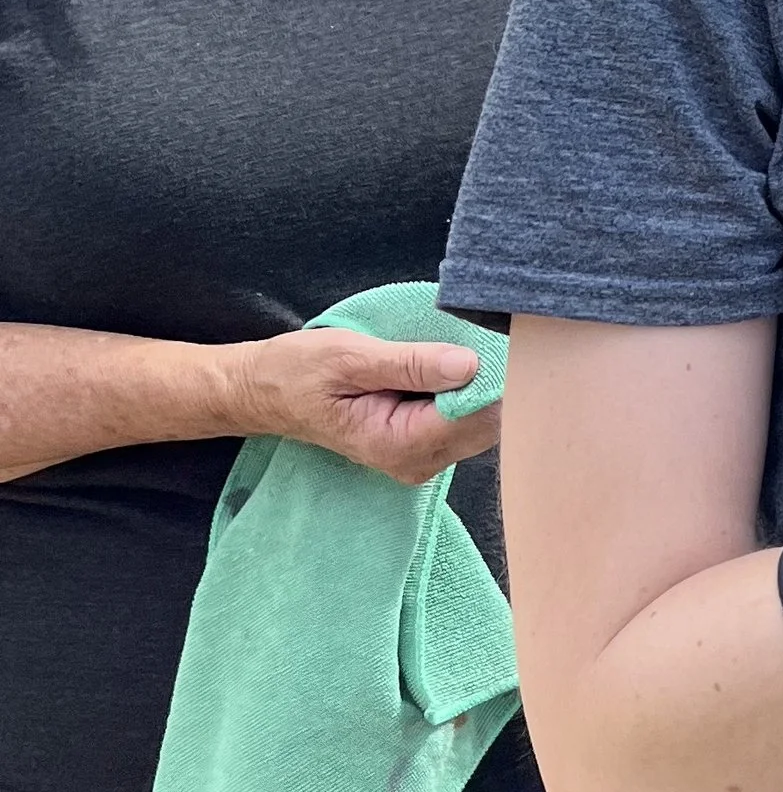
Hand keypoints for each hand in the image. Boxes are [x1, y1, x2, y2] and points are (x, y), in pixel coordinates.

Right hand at [225, 328, 500, 483]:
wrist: (265, 392)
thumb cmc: (300, 371)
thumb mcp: (350, 358)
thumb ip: (410, 365)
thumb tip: (469, 365)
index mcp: (398, 444)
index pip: (476, 416)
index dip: (499, 377)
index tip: (508, 337)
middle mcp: (416, 461)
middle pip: (489, 423)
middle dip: (499, 379)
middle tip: (500, 330)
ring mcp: (422, 456)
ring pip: (483, 422)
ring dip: (487, 383)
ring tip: (479, 340)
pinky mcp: (423, 442)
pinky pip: (465, 418)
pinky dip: (471, 389)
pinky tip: (461, 361)